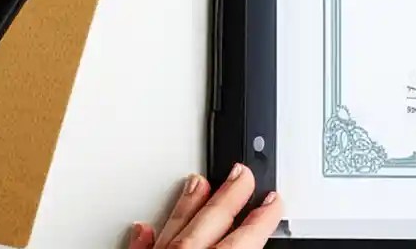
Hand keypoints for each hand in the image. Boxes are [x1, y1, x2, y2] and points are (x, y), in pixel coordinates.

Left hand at [126, 164, 282, 248]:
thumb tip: (256, 244)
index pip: (241, 240)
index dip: (261, 219)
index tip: (273, 201)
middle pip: (209, 223)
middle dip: (228, 196)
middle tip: (241, 173)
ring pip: (173, 231)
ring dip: (187, 206)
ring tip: (198, 182)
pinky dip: (143, 239)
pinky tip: (144, 227)